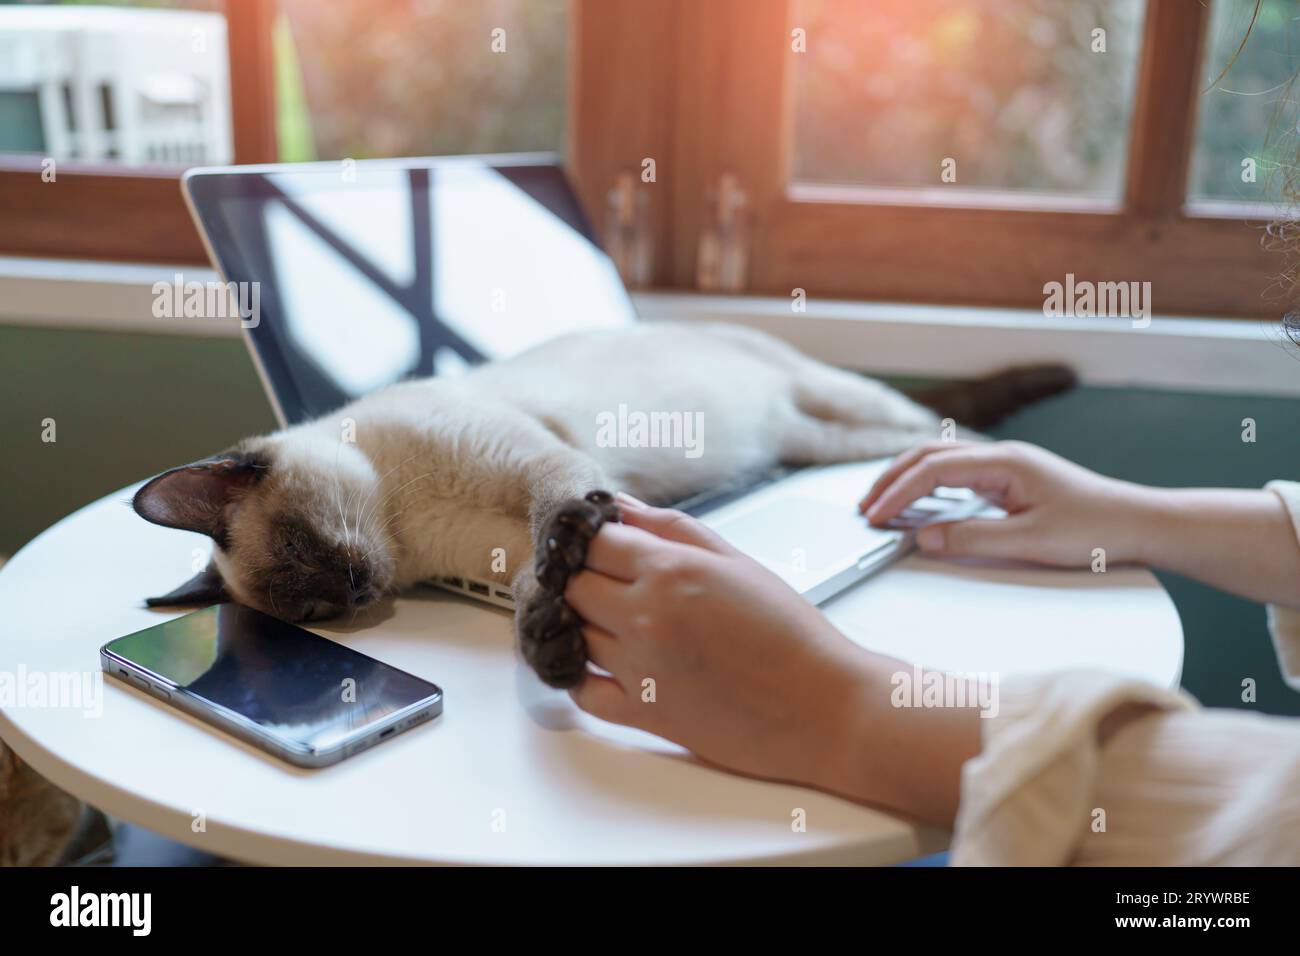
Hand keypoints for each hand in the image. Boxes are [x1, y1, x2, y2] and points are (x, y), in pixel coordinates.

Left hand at [565, 494, 879, 793]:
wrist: (823, 707)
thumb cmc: (790, 632)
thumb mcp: (736, 561)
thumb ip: (671, 528)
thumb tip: (618, 505)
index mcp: (671, 572)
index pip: (591, 542)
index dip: (589, 540)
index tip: (600, 545)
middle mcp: (645, 617)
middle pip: (571, 587)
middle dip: (584, 580)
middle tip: (609, 584)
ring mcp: (640, 669)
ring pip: (571, 635)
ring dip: (584, 625)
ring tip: (618, 622)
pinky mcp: (643, 715)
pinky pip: (581, 691)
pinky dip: (580, 676)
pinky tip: (603, 663)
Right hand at [859, 440, 1152, 566]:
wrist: (1140, 523)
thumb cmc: (1096, 528)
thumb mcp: (1030, 542)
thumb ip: (972, 538)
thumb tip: (924, 537)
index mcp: (1004, 462)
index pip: (933, 469)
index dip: (898, 493)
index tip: (874, 516)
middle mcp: (1002, 456)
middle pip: (928, 456)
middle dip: (891, 480)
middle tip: (864, 508)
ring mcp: (1006, 466)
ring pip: (940, 461)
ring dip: (906, 480)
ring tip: (880, 504)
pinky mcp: (1010, 480)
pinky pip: (957, 475)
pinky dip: (927, 486)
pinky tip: (918, 504)